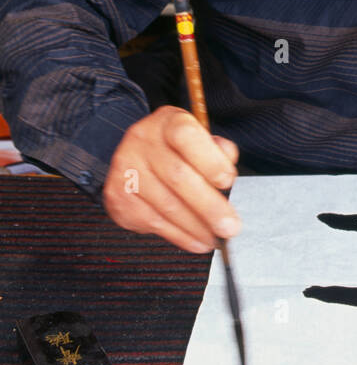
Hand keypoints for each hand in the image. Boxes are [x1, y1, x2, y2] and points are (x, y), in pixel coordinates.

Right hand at [102, 105, 239, 253]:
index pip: (186, 136)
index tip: (228, 181)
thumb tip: (228, 161)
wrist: (136, 154)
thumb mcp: (199, 137)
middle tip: (230, 227)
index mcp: (167, 122)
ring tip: (217, 239)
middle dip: (209, 207)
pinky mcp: (119, 198)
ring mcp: (126, 170)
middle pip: (178, 177)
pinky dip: (180, 237)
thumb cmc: (176, 148)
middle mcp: (142, 142)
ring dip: (197, 228)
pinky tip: (197, 241)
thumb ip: (218, 149)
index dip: (210, 160)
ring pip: (166, 205)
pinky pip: (153, 223)